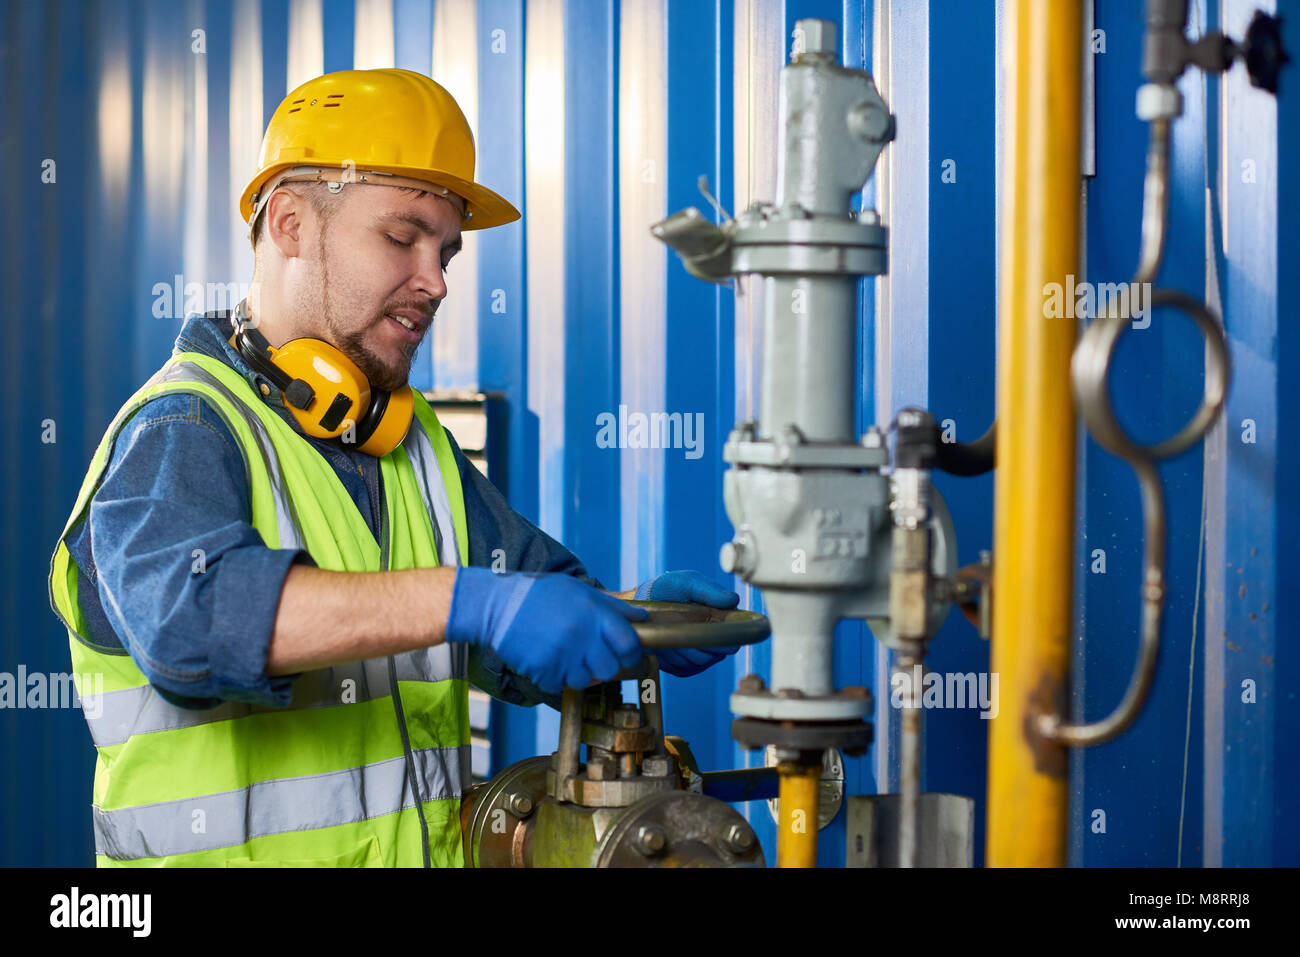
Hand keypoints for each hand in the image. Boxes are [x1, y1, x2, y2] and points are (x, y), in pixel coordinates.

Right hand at [446, 567, 647, 693]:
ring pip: (586, 681)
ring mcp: (562, 656)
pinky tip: (548, 659)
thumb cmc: (540, 594)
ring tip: (566, 655)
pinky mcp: (543, 671)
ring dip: (580, 673)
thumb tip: (641, 619)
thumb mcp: (579, 590)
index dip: (632, 653)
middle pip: (611, 669)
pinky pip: (561, 686)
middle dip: (605, 666)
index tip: (628, 655)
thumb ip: (612, 607)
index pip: (629, 644)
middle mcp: (582, 636)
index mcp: (594, 614)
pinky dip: (556, 678)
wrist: (497, 605)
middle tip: (593, 657)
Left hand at [633, 570, 742, 677]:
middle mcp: (712, 640)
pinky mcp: (682, 666)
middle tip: (681, 625)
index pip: (732, 640)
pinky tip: (664, 642)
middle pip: (716, 654)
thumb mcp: (687, 582)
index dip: (721, 637)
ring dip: (683, 647)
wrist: (646, 600)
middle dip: (698, 641)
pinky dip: (672, 658)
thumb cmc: (669, 588)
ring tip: (670, 629)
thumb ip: (709, 590)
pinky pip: (683, 669)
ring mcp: (698, 655)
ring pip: (699, 662)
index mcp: (721, 621)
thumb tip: (733, 599)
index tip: (705, 626)